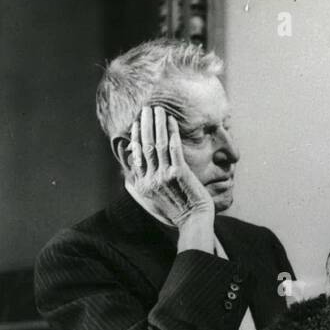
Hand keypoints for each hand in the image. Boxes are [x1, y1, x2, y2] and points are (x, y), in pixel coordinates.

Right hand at [125, 105, 213, 226]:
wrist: (193, 220)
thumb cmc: (178, 208)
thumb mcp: (155, 197)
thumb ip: (146, 180)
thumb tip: (136, 163)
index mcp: (142, 185)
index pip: (136, 155)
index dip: (136, 136)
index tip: (138, 122)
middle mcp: (150, 180)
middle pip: (145, 145)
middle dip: (145, 124)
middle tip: (146, 109)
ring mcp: (163, 176)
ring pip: (157, 144)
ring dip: (157, 123)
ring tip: (158, 109)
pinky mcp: (178, 173)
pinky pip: (173, 147)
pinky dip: (171, 132)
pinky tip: (171, 120)